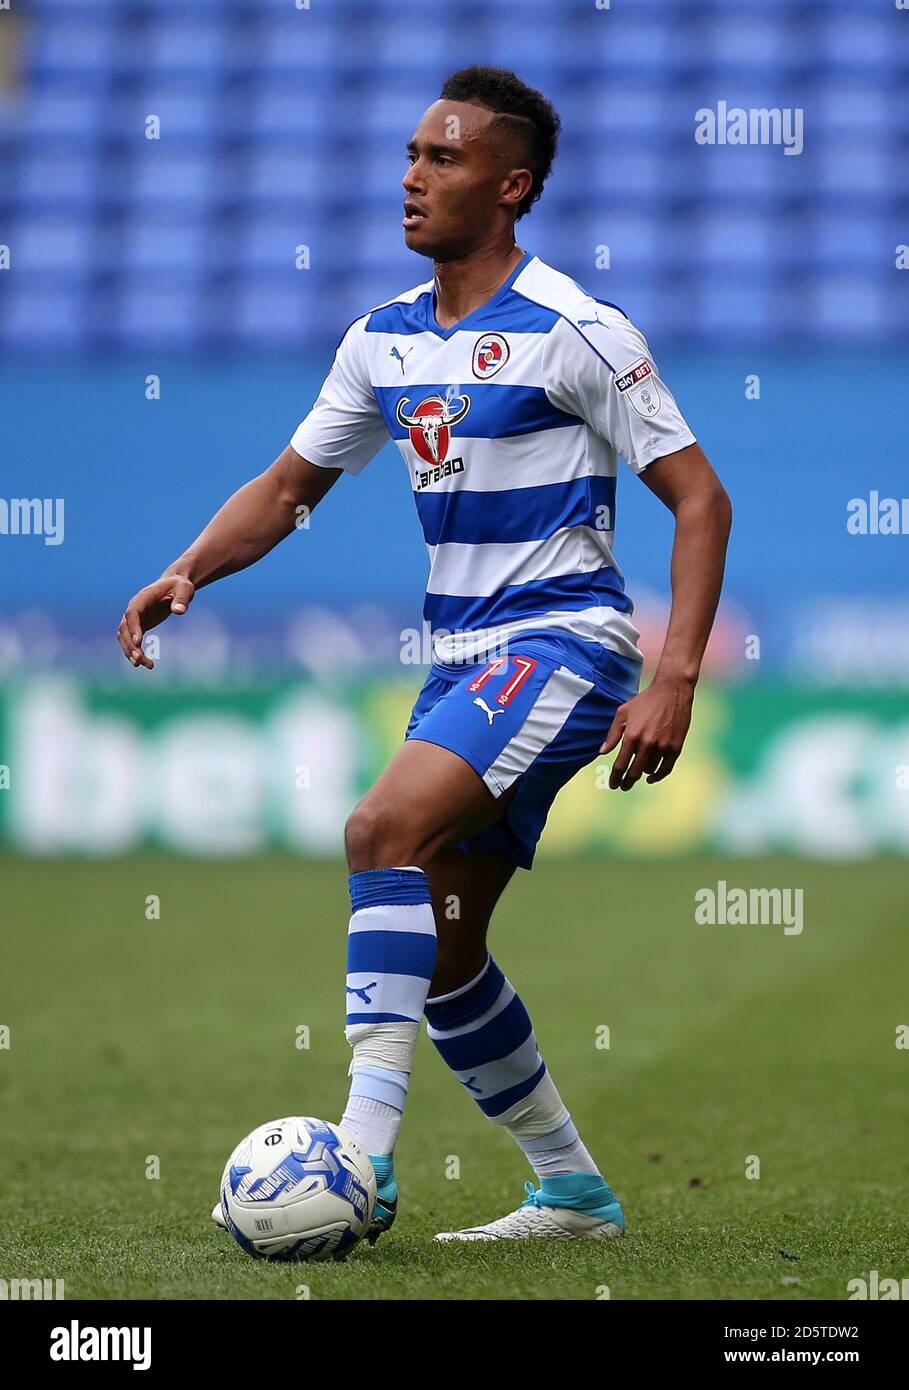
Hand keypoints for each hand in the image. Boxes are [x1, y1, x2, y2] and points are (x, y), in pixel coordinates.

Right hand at [117, 573, 194, 669]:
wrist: (175, 586)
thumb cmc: (180, 586)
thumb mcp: (184, 589)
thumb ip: (181, 599)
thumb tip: (179, 611)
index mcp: (142, 597)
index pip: (132, 613)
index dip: (133, 627)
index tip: (139, 641)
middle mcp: (134, 608)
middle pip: (125, 628)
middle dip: (130, 644)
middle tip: (139, 660)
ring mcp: (135, 618)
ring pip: (125, 637)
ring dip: (130, 651)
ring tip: (141, 665)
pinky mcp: (139, 625)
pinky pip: (132, 640)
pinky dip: (136, 651)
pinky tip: (145, 663)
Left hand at [599, 675, 693, 789]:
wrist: (672, 691)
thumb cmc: (645, 701)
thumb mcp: (623, 713)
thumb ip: (612, 734)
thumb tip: (602, 752)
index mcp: (632, 736)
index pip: (620, 765)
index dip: (615, 778)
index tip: (613, 784)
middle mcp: (647, 743)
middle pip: (634, 772)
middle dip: (626, 782)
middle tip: (622, 786)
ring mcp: (663, 746)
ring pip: (649, 770)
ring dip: (642, 772)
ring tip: (638, 769)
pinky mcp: (675, 747)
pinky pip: (665, 769)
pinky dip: (657, 776)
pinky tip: (650, 778)